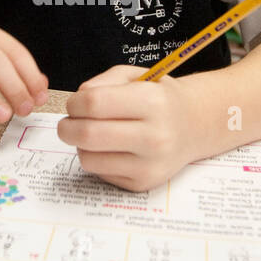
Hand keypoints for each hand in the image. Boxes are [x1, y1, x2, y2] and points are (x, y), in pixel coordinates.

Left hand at [58, 65, 197, 191]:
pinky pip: (100, 173)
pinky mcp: (143, 183)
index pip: (95, 103)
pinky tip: (111, 149)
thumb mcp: (136, 76)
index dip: (75, 103)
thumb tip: (77, 102)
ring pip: (89, 159)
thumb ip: (102, 82)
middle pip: (88, 134)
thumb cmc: (159, 98)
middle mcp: (155, 136)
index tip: (75, 104)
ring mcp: (149, 164)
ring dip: (80, 146)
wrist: (193, 127)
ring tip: (93, 135)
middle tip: (69, 123)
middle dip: (67, 127)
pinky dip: (97, 159)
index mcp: (153, 102)